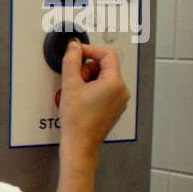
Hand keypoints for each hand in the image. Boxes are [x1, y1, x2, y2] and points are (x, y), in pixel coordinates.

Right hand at [58, 40, 129, 164]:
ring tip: (78, 93)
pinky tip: (82, 100)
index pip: (107, 54)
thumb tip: (74, 47)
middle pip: (105, 66)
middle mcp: (122, 90)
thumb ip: (71, 61)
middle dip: (87, 69)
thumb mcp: (70, 86)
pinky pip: (106, 89)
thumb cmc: (77, 122)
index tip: (77, 53)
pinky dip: (93, 89)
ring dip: (89, 79)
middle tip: (75, 80)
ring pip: (104, 78)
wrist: (80, 144)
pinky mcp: (115, 106)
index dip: (90, 50)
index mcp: (115, 83)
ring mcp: (120, 100)